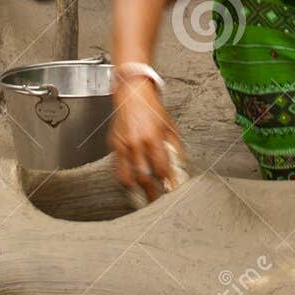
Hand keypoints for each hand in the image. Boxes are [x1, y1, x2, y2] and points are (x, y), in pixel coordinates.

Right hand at [109, 70, 181, 201]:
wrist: (132, 94)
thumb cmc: (151, 107)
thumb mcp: (169, 126)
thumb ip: (175, 146)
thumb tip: (181, 164)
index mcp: (152, 138)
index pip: (160, 168)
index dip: (167, 181)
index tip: (171, 189)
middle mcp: (136, 144)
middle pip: (143, 176)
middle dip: (151, 192)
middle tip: (157, 200)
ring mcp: (123, 145)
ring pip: (126, 177)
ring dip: (135, 189)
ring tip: (142, 197)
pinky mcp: (114, 145)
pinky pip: (118, 167)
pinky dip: (125, 177)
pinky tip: (131, 182)